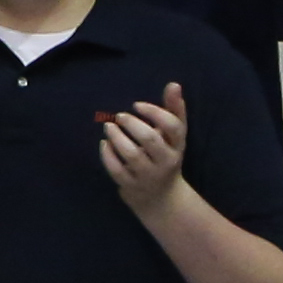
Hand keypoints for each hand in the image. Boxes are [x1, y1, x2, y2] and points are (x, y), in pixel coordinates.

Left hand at [97, 79, 195, 208]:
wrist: (161, 197)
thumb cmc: (166, 156)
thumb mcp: (174, 136)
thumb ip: (173, 109)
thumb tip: (174, 84)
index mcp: (178, 146)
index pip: (173, 127)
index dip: (155, 112)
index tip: (137, 105)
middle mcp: (165, 161)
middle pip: (151, 140)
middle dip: (133, 124)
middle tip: (120, 116)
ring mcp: (148, 175)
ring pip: (132, 155)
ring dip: (117, 138)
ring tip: (109, 126)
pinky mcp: (131, 186)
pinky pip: (117, 170)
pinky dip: (108, 155)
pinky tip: (104, 143)